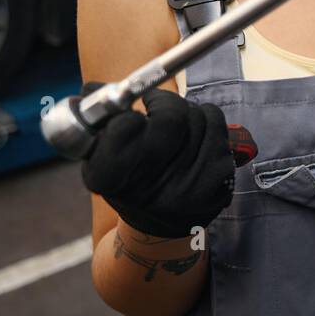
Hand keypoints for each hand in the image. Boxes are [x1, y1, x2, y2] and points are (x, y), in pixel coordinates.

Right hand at [80, 83, 236, 238]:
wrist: (161, 225)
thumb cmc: (127, 183)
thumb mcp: (100, 159)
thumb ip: (97, 122)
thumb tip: (92, 90)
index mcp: (112, 178)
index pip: (123, 128)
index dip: (129, 115)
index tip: (133, 114)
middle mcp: (154, 187)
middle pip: (171, 116)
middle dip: (163, 102)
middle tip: (154, 105)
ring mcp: (194, 183)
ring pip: (197, 114)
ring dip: (185, 111)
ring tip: (173, 127)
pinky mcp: (222, 175)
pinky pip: (216, 123)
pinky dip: (205, 121)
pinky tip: (192, 137)